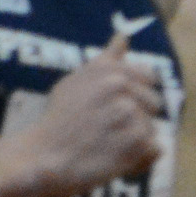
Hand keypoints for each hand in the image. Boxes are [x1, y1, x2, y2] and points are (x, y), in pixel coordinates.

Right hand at [13, 39, 165, 196]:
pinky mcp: (136, 141)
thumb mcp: (76, 81)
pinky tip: (114, 159)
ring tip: (105, 146)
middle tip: (105, 130)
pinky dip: (139, 159)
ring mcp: (130, 114)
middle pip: (154, 103)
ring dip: (134, 140)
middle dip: (136, 118)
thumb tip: (124, 37)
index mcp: (110, 70)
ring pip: (152, 127)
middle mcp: (122, 87)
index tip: (114, 109)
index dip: (135, 95)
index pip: (149, 77)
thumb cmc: (58, 120)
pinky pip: (155, 149)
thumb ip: (106, 60)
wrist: (40, 157)